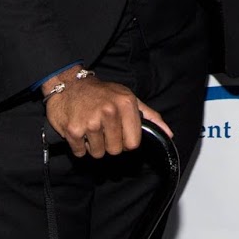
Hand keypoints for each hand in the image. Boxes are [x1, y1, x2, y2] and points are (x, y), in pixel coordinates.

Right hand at [43, 69, 171, 158]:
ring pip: (98, 153)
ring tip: (91, 128)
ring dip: (94, 146)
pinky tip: (80, 130)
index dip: (127, 141)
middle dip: (109, 144)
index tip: (120, 133)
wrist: (69, 84)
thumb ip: (150, 116)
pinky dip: (79, 146)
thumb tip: (169, 134)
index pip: (134, 143)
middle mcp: (109, 112)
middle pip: (116, 150)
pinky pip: (80, 153)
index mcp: (126, 104)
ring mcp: (90, 122)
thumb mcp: (128, 97)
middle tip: (103, 129)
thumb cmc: (102, 93)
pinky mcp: (73, 130)